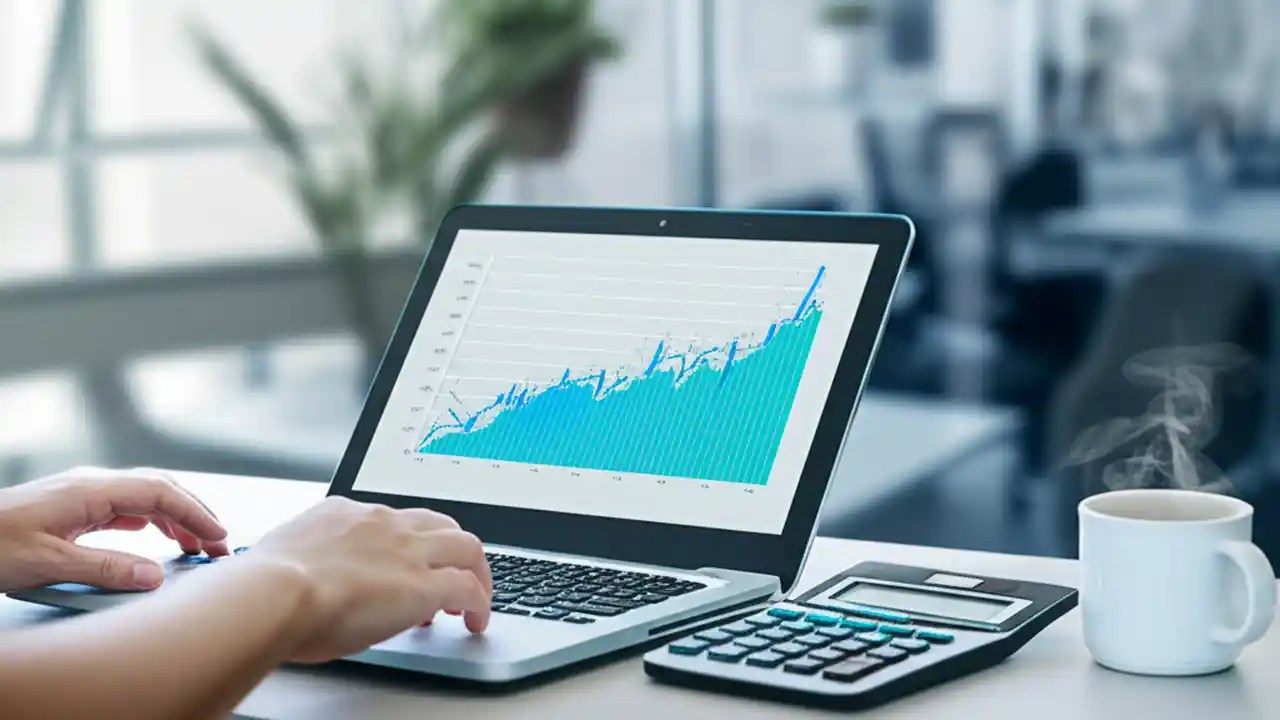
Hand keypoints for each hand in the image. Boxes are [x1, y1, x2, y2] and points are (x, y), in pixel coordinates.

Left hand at [0, 467, 228, 592]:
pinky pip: (123, 507)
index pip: (160, 493)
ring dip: (174, 517)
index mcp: (89, 490)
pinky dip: (150, 520)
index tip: (220, 537)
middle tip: (218, 545)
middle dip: (193, 513)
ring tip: (195, 545)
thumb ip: (106, 568)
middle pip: (158, 489)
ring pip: (142, 497)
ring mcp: (79, 494)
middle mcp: (89, 485)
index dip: (195, 513)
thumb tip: (154, 574)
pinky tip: (156, 535)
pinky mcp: (70, 508)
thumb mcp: (49, 563)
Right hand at [242, 496, 491, 663]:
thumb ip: (308, 559)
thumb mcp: (287, 556)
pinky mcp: (425, 583)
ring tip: (474, 600)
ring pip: (466, 546)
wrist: (275, 593)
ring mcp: (408, 550)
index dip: (405, 546)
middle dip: (451, 549)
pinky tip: (476, 619)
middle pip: (440, 523)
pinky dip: (480, 601)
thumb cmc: (265, 586)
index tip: (402, 567)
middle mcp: (383, 523)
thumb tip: (308, 579)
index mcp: (345, 514)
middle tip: (451, 576)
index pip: (392, 520)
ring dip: (475, 571)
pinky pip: (468, 586)